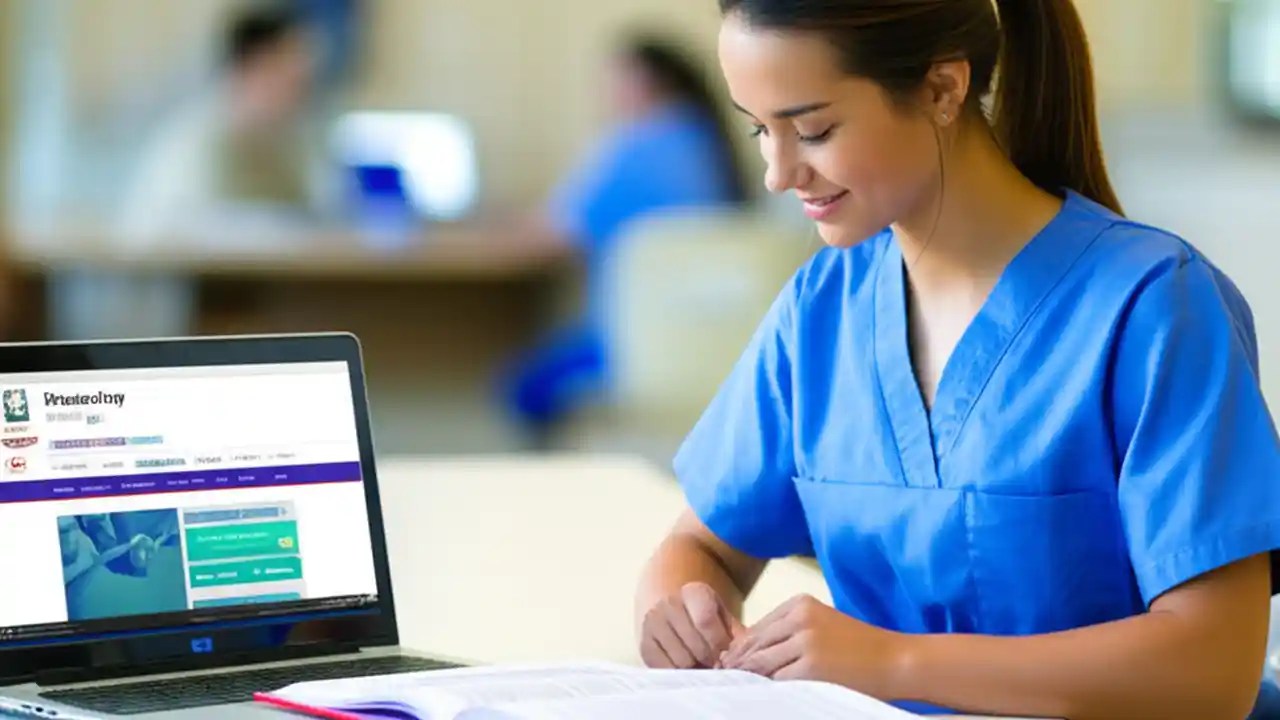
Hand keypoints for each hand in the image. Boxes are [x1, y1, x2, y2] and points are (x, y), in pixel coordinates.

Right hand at [640, 582, 745, 668]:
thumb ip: (738, 636)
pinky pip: (665, 670)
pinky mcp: (644, 645)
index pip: (705, 621)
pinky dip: (679, 674)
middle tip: (715, 663)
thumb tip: (746, 661)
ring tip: (700, 663)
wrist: (670, 608)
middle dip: (710, 660)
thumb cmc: (705, 618)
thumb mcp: (724, 619)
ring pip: (680, 661)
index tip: (726, 653)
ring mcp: (652, 624)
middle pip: (695, 646)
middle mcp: (668, 603)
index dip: (720, 644)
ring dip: (695, 668)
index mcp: (693, 592)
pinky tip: (685, 666)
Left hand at [720, 594, 904, 696]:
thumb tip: (746, 651)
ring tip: (739, 688)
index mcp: (800, 603)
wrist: (895, 660)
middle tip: (726, 678)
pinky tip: (762, 696)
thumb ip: (789, 631)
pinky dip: (766, 689)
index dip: (741, 649)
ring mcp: (805, 642)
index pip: (758, 628)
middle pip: (756, 644)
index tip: (730, 664)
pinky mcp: (811, 667)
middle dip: (740, 664)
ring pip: (762, 663)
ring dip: (748, 677)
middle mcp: (800, 617)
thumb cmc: (858, 647)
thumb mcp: (821, 625)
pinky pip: (777, 681)